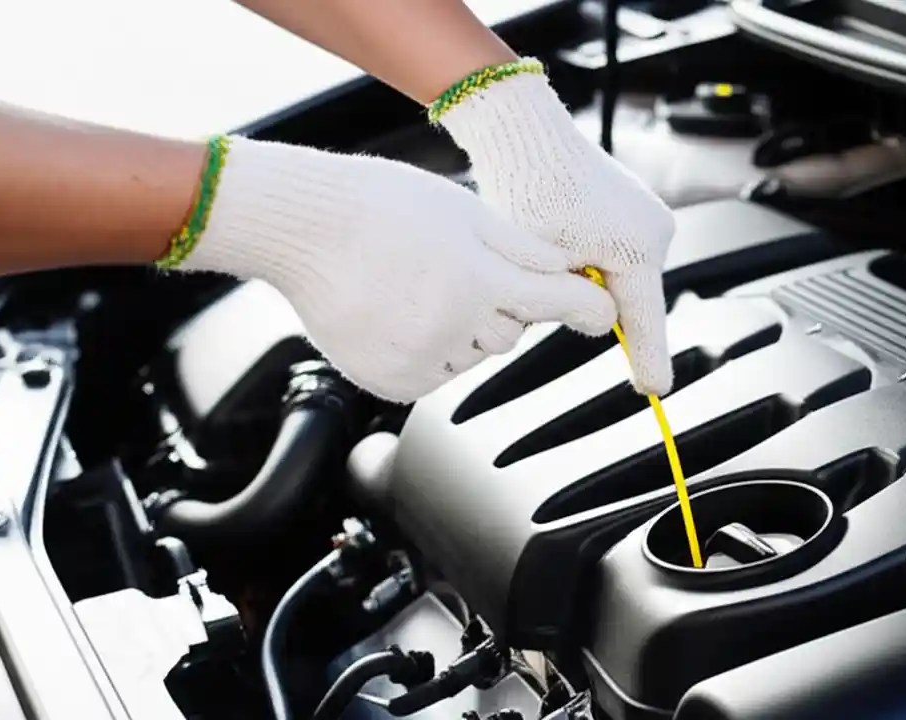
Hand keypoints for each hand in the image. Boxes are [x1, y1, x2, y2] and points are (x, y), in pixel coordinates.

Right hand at [178, 138, 616, 402]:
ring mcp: (419, 360)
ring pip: (473, 354)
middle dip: (499, 306)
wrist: (302, 229)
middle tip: (457, 270)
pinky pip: (437, 374)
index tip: (603, 313)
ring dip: (462, 330)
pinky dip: (429, 351)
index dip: (587, 307)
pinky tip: (400, 314)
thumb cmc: (380, 207)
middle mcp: (451, 328)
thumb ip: (523, 248)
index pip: (557, 303)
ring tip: (417, 287)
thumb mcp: (464, 211)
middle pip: (511, 332)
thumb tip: (571, 273)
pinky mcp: (393, 384)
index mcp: (476, 279)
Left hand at [439, 70, 675, 394]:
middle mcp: (654, 231)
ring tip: (553, 250)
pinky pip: (617, 249)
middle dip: (593, 303)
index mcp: (636, 249)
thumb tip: (580, 321)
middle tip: (553, 280)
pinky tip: (560, 239)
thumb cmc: (526, 189)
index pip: (643, 322)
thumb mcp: (537, 263)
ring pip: (620, 274)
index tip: (656, 389)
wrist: (525, 132)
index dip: (647, 359)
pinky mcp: (634, 204)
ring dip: (590, 278)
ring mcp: (647, 214)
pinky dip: (592, 257)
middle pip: (628, 297)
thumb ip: (561, 305)